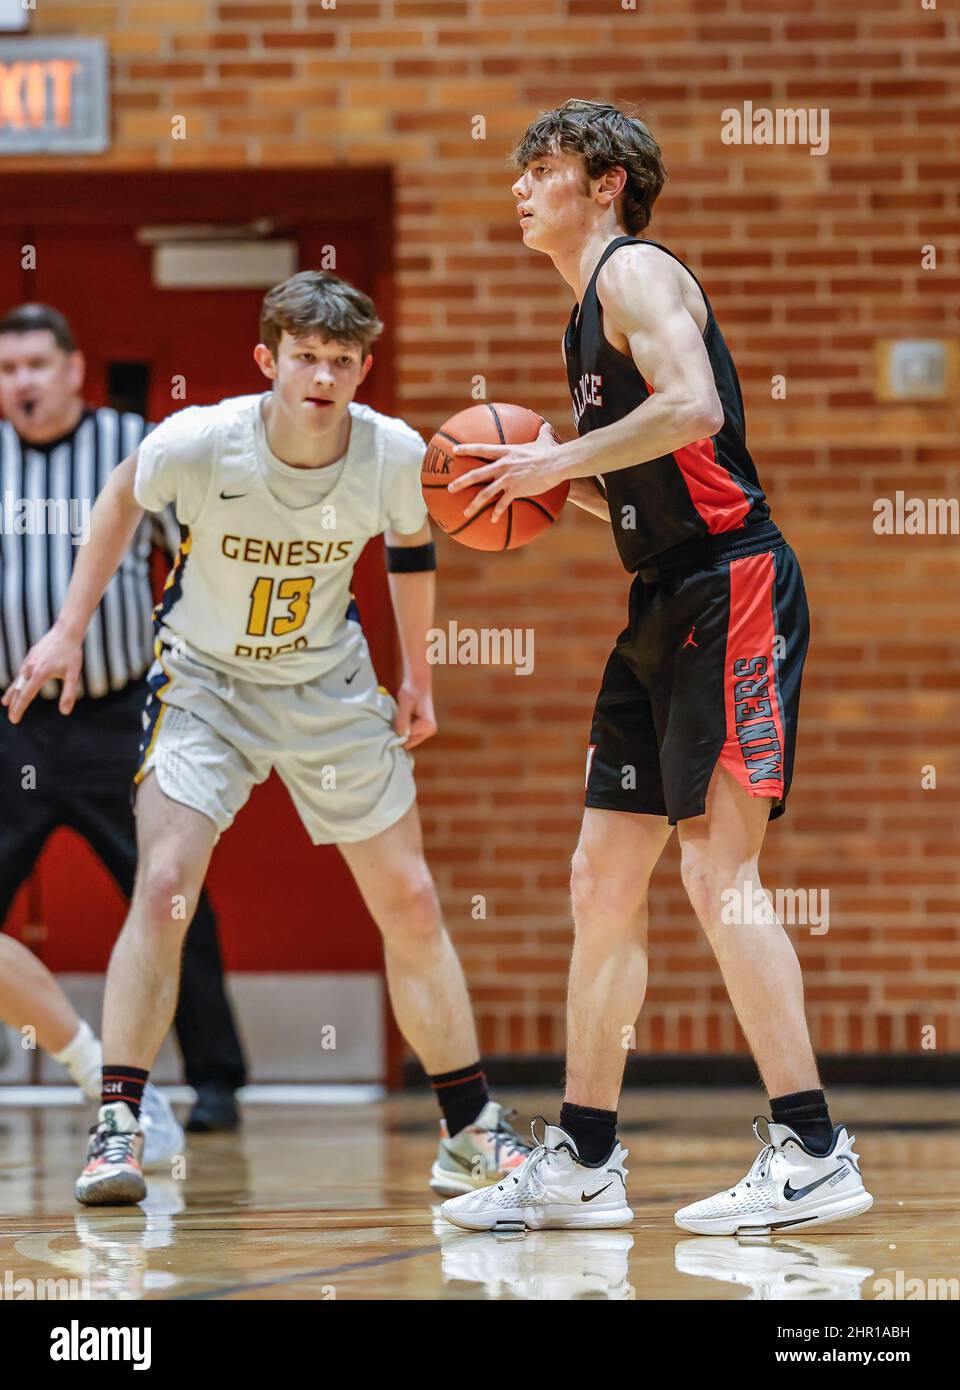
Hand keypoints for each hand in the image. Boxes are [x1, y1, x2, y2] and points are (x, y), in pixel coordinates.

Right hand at [2, 625, 82, 723]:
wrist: (66, 631)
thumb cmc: (72, 654)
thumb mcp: (73, 675)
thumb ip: (68, 694)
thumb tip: (65, 712)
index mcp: (40, 674)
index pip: (26, 696)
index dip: (19, 709)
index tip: (14, 720)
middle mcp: (31, 668)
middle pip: (19, 690)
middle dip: (14, 705)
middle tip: (12, 718)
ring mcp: (29, 661)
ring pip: (17, 680)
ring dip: (12, 693)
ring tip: (6, 703)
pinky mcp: (30, 655)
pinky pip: (21, 672)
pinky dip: (17, 681)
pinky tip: (18, 684)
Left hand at [394, 678, 436, 749]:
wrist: (417, 683)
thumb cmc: (412, 690)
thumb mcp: (405, 703)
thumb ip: (403, 719)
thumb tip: (401, 735)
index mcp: (428, 726)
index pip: (408, 737)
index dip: (396, 733)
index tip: (386, 728)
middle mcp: (430, 731)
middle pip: (409, 741)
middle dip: (398, 736)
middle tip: (387, 728)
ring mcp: (426, 731)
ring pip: (408, 739)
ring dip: (399, 733)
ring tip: (391, 724)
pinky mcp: (422, 728)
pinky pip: (408, 734)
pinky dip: (401, 730)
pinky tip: (395, 724)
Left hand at [449, 421, 566, 522]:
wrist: (556, 464)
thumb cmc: (551, 451)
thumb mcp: (545, 439)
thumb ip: (542, 431)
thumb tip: (546, 424)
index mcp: (506, 452)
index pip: (481, 449)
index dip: (467, 449)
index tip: (454, 451)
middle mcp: (502, 465)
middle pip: (477, 474)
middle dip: (461, 482)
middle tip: (449, 488)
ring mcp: (508, 479)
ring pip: (485, 493)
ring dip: (474, 503)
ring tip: (465, 512)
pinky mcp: (515, 490)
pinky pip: (502, 504)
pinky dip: (496, 512)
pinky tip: (492, 520)